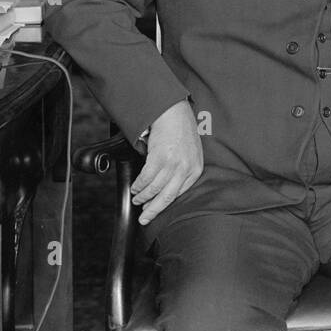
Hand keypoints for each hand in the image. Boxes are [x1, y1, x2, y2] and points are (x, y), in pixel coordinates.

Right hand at [131, 100, 203, 225]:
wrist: (172, 111)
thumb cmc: (179, 131)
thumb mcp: (189, 153)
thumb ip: (181, 169)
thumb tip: (164, 187)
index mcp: (195, 169)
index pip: (179, 194)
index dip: (164, 206)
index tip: (154, 212)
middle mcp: (186, 168)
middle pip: (168, 197)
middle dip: (153, 210)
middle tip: (143, 219)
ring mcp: (174, 163)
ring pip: (155, 189)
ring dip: (143, 197)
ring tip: (136, 199)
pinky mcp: (160, 158)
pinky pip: (146, 178)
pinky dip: (138, 185)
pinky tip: (135, 188)